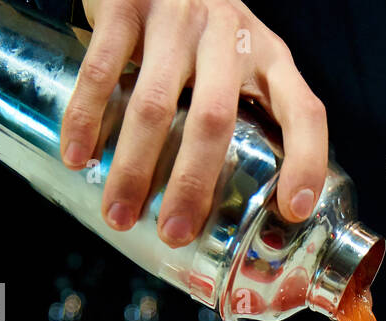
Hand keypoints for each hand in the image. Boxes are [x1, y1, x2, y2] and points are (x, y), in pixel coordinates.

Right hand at [62, 0, 328, 244]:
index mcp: (270, 58)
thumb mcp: (243, 65)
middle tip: (174, 232)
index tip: (291, 211)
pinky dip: (87, 117)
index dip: (306, 163)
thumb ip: (248, 119)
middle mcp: (230, 36)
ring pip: (155, 104)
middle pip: (214, 120)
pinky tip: (79, 157)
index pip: (303, 111)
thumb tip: (235, 212)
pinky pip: (103, 69)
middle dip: (192, 184)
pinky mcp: (125, 4)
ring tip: (119, 215)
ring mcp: (177, 17)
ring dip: (135, 167)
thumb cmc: (205, 33)